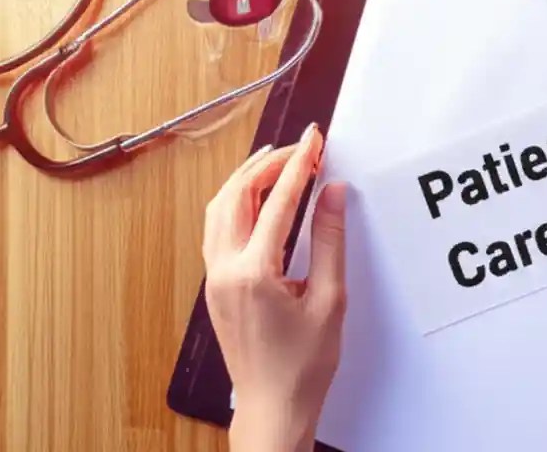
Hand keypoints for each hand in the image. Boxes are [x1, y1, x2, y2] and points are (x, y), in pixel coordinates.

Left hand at [203, 124, 346, 451]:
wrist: (272, 406)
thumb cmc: (302, 366)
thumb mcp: (329, 299)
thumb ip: (329, 240)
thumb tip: (332, 194)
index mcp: (254, 273)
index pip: (278, 201)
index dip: (299, 164)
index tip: (315, 140)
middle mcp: (225, 270)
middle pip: (237, 194)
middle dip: (269, 163)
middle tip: (300, 149)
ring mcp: (214, 278)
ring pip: (220, 208)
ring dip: (248, 180)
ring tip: (278, 164)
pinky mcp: (214, 286)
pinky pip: (217, 229)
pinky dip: (237, 203)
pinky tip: (258, 200)